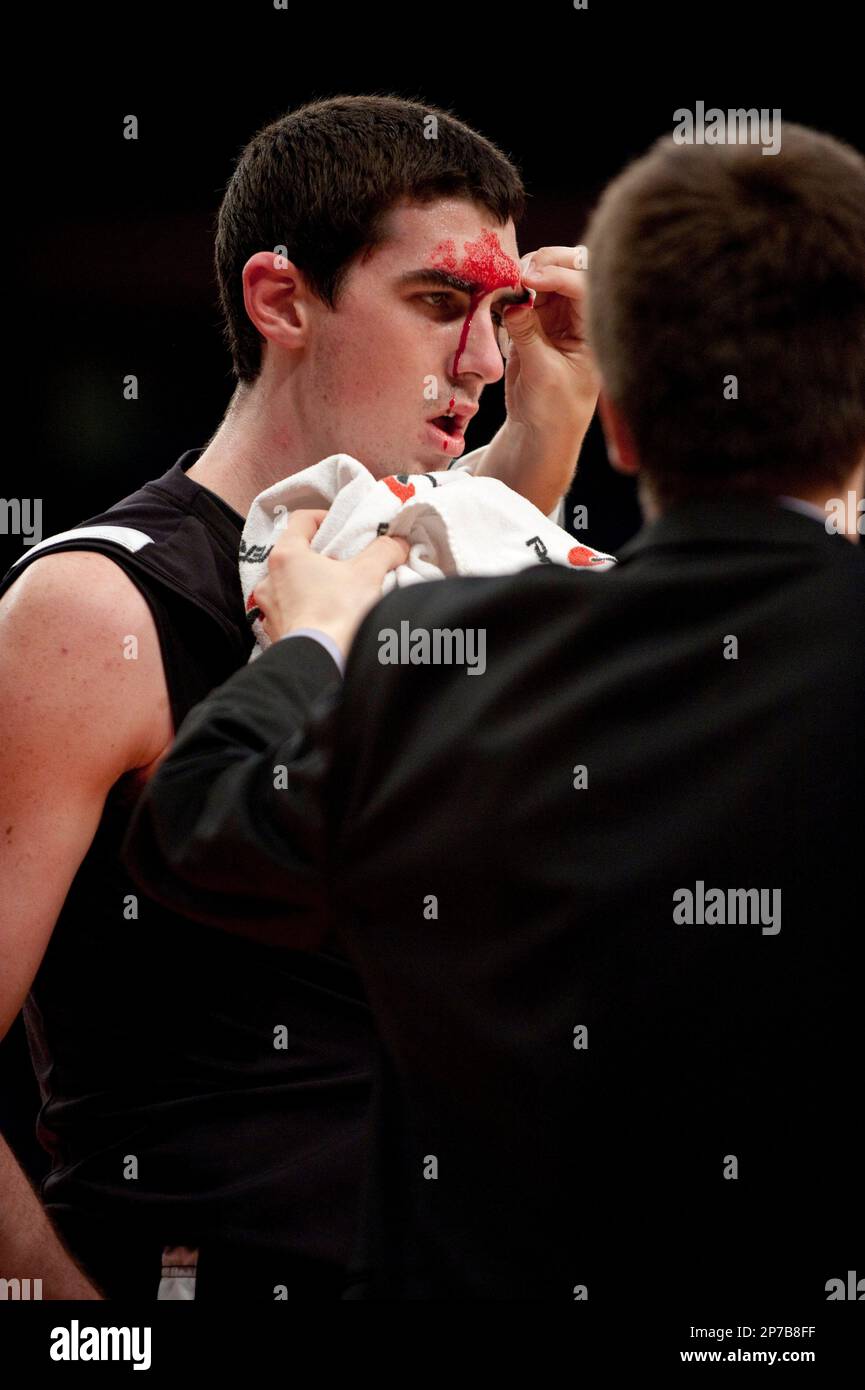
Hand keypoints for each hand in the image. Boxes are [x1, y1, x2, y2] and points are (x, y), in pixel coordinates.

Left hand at [254, 510, 409, 658]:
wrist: (320, 664)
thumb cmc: (338, 614)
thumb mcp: (368, 574)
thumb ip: (384, 550)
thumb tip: (397, 544)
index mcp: (286, 555)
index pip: (302, 519)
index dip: (326, 518)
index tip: (345, 529)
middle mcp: (269, 579)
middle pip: (296, 554)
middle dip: (323, 556)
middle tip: (348, 563)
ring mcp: (268, 608)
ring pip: (291, 585)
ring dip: (313, 585)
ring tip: (339, 594)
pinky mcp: (274, 632)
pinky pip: (290, 612)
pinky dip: (307, 610)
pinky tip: (328, 618)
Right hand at [471, 245, 599, 516]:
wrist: (539, 433)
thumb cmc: (554, 411)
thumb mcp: (543, 374)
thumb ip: (528, 335)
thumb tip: (514, 301)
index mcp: (593, 328)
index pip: (582, 286)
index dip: (557, 276)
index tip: (529, 280)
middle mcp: (578, 316)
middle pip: (568, 268)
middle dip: (544, 264)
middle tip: (519, 274)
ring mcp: (556, 316)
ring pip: (544, 276)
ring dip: (525, 274)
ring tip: (507, 284)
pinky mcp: (534, 322)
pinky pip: (524, 294)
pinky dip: (511, 290)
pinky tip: (501, 295)